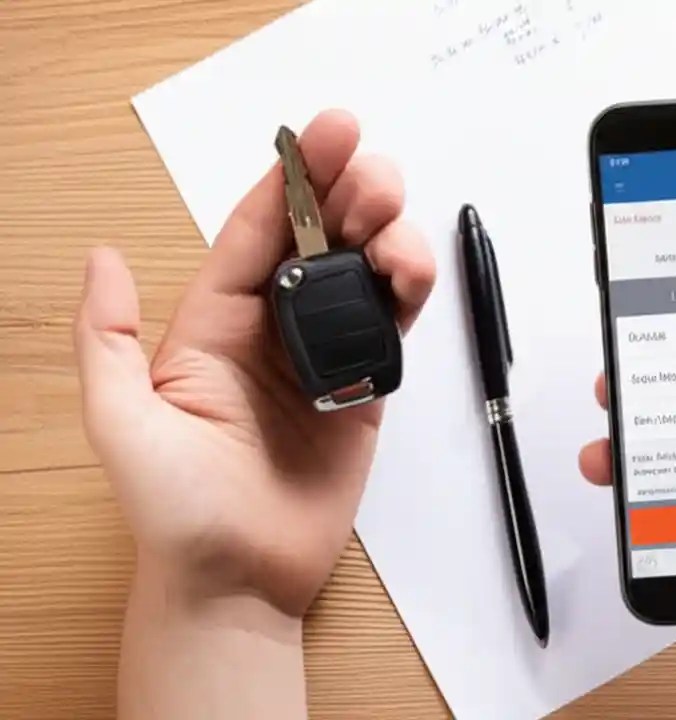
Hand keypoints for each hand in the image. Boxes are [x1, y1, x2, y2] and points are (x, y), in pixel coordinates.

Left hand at [74, 109, 434, 616]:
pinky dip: (410, 290)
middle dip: (352, 192)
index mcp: (214, 321)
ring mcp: (324, 354)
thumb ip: (107, 337)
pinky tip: (413, 272)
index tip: (327, 132)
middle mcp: (273, 327)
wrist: (237, 580)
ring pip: (365, 271)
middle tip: (377, 174)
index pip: (257, 230)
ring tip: (397, 227)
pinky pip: (394, 324)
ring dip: (389, 234)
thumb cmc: (175, 510)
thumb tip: (101, 256)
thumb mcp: (120, 421)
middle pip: (322, 237)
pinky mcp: (367, 387)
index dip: (293, 176)